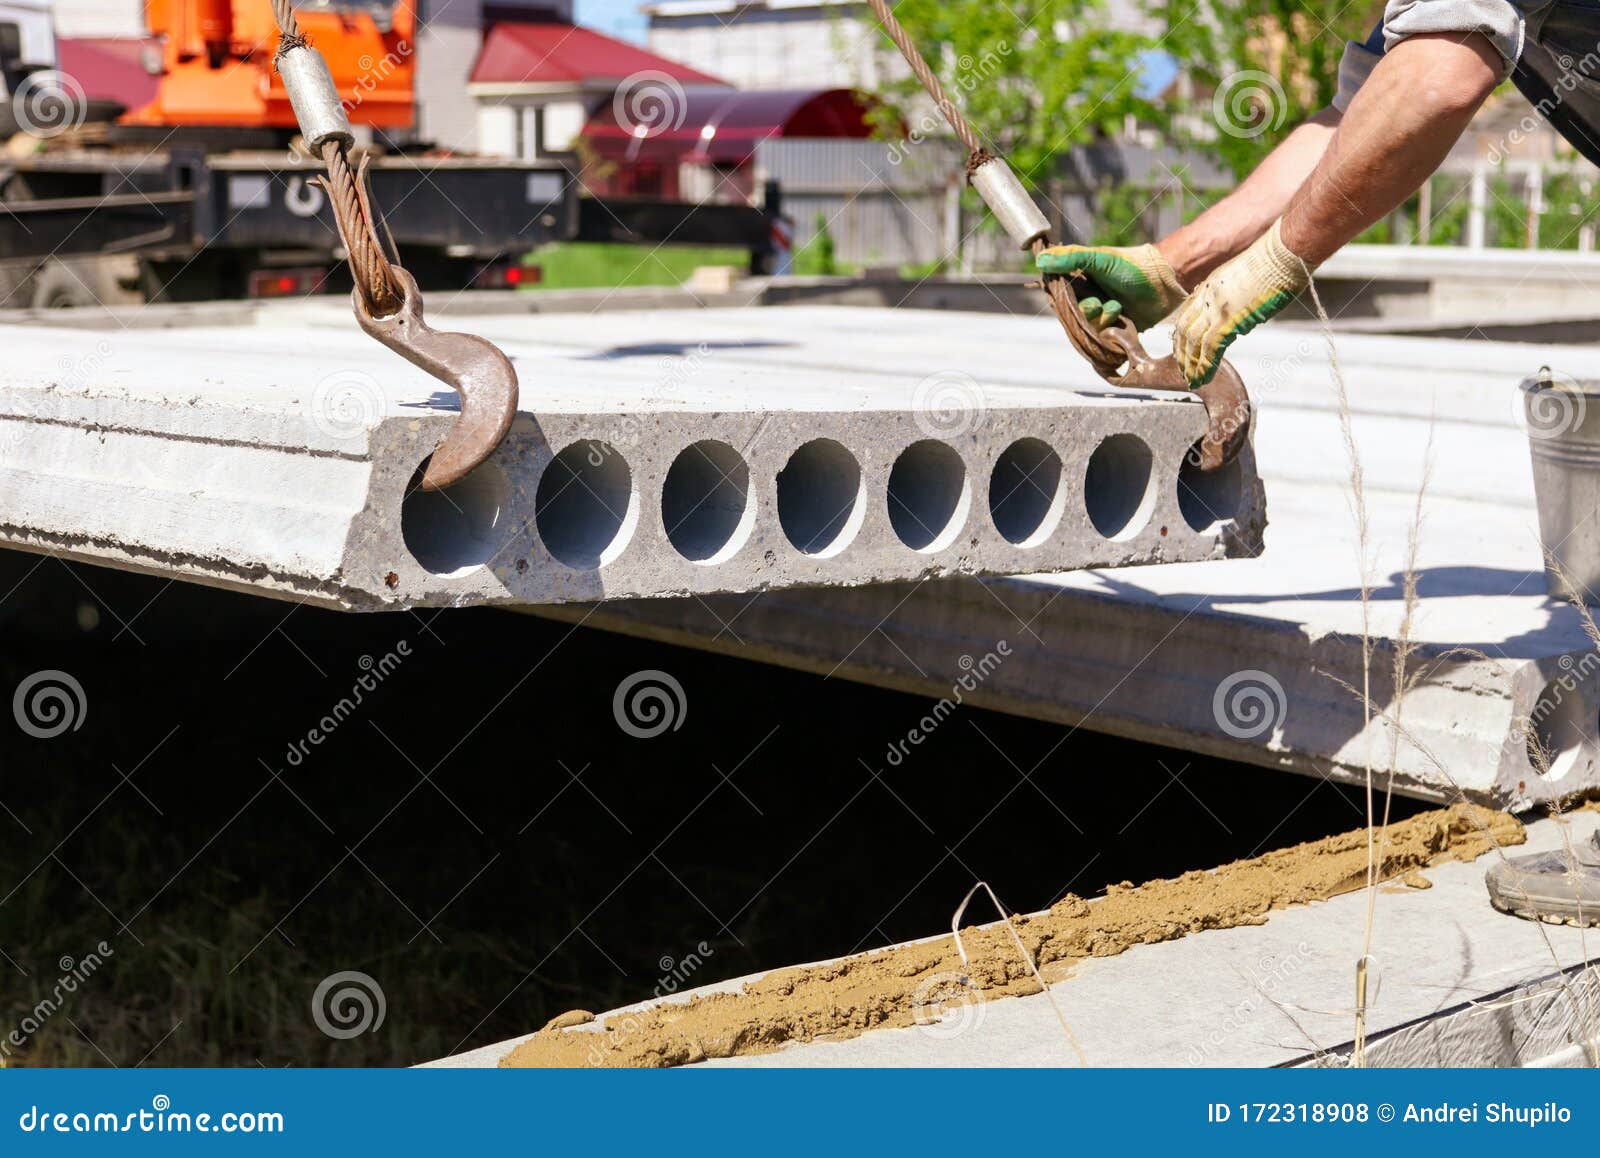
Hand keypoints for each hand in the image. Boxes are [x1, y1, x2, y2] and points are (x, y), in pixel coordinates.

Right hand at [1034, 243, 1187, 329]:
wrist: (1164, 282)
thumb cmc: (1132, 266)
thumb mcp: (1100, 258)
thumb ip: (1071, 258)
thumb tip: (1039, 259)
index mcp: (1080, 281)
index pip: (1059, 294)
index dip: (1060, 299)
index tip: (1069, 298)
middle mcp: (1088, 298)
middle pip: (1071, 315)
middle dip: (1084, 311)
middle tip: (1096, 303)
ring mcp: (1101, 315)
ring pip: (1086, 327)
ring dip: (1099, 318)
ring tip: (1115, 307)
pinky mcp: (1115, 330)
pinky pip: (1102, 339)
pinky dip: (1109, 329)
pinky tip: (1121, 317)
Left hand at [1170, 219, 1310, 386]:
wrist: (1282, 253)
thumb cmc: (1276, 260)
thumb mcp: (1246, 276)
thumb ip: (1237, 296)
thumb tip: (1242, 315)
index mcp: (1211, 285)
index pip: (1188, 314)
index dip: (1183, 334)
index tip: (1181, 347)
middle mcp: (1208, 297)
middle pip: (1185, 330)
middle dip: (1182, 353)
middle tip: (1183, 370)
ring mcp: (1216, 309)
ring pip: (1193, 342)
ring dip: (1191, 365)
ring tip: (1191, 380)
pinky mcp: (1229, 320)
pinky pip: (1210, 348)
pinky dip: (1205, 366)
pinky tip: (1203, 378)